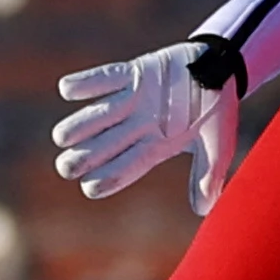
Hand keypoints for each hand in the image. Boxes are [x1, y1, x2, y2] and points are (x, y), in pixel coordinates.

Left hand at [54, 43, 242, 210]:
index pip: (129, 166)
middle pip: (107, 143)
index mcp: (157, 146)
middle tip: (64, 167)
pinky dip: (87, 82)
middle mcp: (140, 125)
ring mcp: (134, 99)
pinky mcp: (133, 72)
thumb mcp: (218, 143)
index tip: (89, 188)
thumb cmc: (218, 109)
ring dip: (81, 123)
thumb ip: (210, 173)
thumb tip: (204, 211)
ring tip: (60, 136)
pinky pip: (106, 77)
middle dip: (85, 156)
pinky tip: (66, 89)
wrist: (219, 68)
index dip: (110, 177)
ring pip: (101, 113)